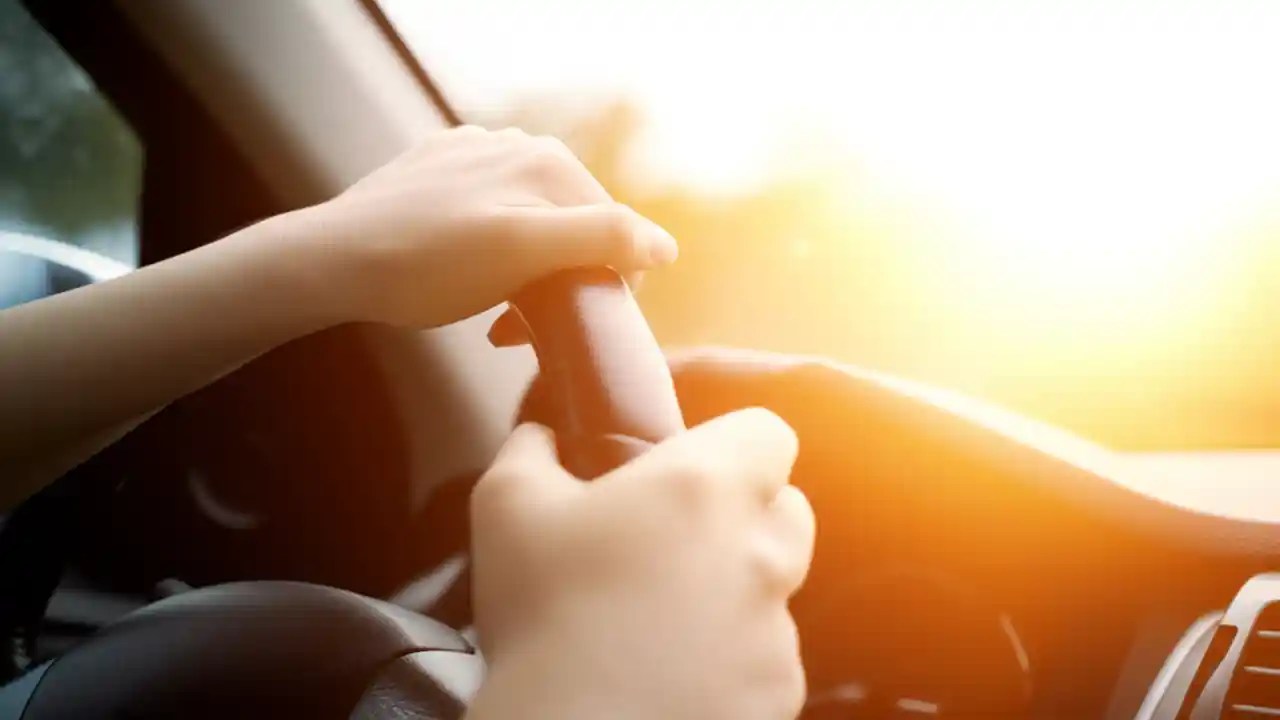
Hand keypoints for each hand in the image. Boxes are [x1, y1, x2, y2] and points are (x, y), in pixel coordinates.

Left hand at [300, 126, 677, 328]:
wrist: (332, 261)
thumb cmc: (428, 267)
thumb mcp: (525, 254)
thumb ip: (601, 239)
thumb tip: (666, 246)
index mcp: (552, 163)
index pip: (614, 234)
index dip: (598, 289)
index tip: (555, 328)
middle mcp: (522, 145)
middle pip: (573, 229)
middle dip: (558, 282)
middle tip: (515, 327)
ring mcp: (480, 153)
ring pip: (535, 225)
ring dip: (526, 274)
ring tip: (490, 309)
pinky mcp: (444, 169)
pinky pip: (493, 215)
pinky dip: (493, 252)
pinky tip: (462, 276)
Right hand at [466, 409, 814, 719]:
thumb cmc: (543, 609)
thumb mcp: (506, 506)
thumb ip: (531, 451)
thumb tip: (541, 436)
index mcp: (706, 487)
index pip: (769, 433)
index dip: (731, 444)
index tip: (684, 468)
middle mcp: (760, 551)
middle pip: (788, 512)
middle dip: (745, 517)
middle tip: (675, 541)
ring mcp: (778, 628)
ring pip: (774, 592)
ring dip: (733, 595)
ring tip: (661, 624)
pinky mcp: (780, 691)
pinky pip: (767, 661)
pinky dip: (733, 662)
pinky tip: (673, 676)